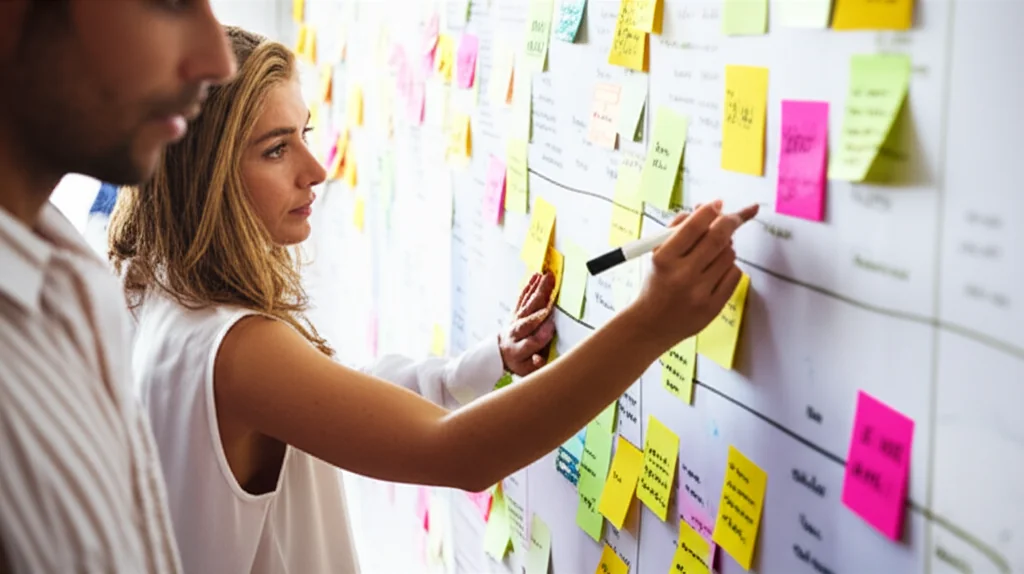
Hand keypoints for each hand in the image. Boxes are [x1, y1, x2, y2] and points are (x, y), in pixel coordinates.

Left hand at [499, 272, 556, 375]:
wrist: (499, 354)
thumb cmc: (519, 363)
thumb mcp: (527, 371)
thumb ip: (535, 366)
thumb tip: (538, 359)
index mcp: (519, 349)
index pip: (532, 341)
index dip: (542, 334)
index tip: (552, 326)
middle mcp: (515, 333)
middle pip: (528, 318)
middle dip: (540, 303)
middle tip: (551, 290)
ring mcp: (515, 321)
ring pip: (527, 304)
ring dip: (537, 290)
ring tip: (547, 277)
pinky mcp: (515, 312)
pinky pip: (522, 298)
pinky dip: (529, 287)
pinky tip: (536, 277)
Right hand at [628, 200, 758, 347]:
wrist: (651, 325)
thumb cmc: (656, 284)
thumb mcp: (657, 253)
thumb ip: (678, 228)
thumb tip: (706, 208)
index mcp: (664, 259)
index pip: (695, 225)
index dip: (710, 209)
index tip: (717, 203)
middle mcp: (682, 275)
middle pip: (718, 237)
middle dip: (730, 221)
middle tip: (732, 217)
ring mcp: (699, 293)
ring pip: (730, 255)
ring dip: (727, 247)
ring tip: (713, 253)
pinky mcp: (713, 307)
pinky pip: (735, 275)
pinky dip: (729, 268)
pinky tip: (716, 272)